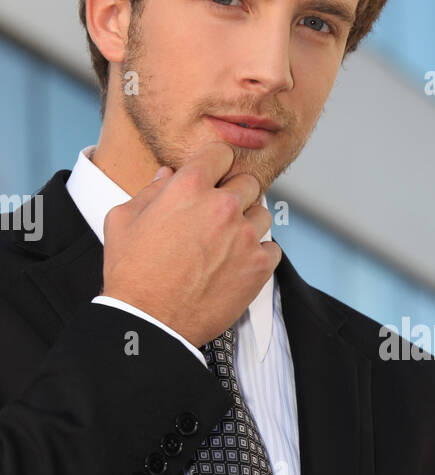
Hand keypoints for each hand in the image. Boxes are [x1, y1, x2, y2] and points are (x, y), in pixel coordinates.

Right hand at [101, 143, 281, 347]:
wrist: (150, 321)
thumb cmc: (132, 273)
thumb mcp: (124, 221)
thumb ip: (150, 191)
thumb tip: (168, 175)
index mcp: (189, 187)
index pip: (220, 153)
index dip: (216, 163)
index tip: (214, 175)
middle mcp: (222, 206)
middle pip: (248, 182)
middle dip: (234, 194)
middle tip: (218, 214)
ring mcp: (244, 236)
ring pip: (263, 214)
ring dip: (248, 223)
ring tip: (227, 241)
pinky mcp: (259, 266)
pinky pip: (272, 248)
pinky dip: (259, 253)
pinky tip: (238, 262)